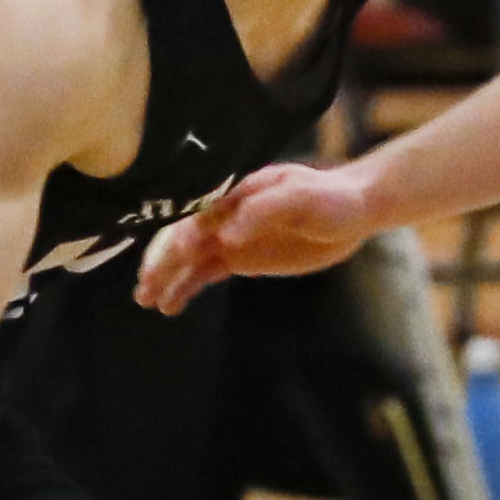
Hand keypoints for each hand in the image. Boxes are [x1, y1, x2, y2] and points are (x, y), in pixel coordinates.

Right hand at [135, 162, 374, 312]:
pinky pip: (205, 272)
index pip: (197, 215)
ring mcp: (230, 236)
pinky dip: (185, 287)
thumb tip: (226, 235)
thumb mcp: (301, 198)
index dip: (180, 236)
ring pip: (188, 259)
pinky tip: (170, 305)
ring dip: (166, 277)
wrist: (354, 210)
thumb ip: (263, 211)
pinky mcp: (240, 257)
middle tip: (145, 287)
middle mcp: (226, 214)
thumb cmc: (329, 198)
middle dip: (161, 260)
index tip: (171, 259)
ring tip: (148, 301)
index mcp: (235, 193)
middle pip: (183, 237)